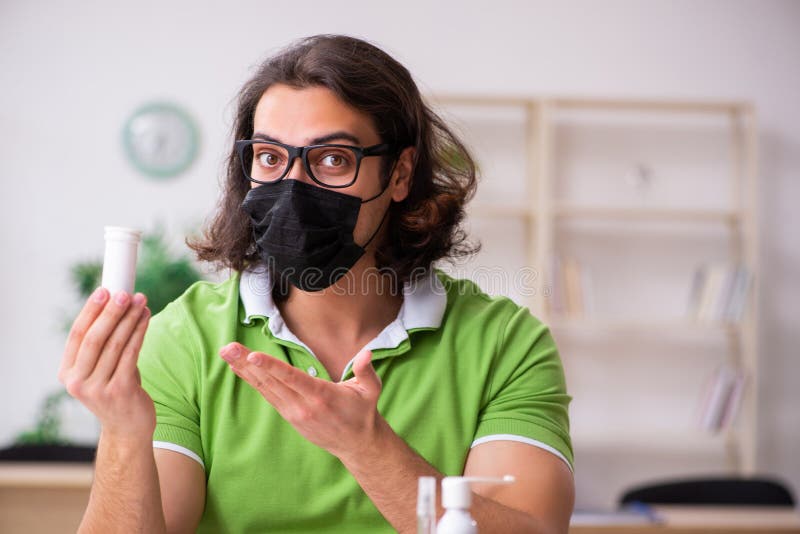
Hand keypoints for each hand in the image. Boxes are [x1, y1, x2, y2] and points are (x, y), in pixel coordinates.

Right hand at [58, 288, 153, 441]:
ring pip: (115, 344)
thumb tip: (116, 304)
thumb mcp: (100, 370)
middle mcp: (77, 382)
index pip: (77, 335)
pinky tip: (146, 317)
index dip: (90, 311)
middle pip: (95, 338)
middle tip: (125, 293)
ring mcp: (98, 389)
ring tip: (141, 301)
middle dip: (111, 312)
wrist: (128, 428)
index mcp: (67, 373)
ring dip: (130, 319)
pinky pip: (131, 354)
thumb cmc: (116, 390)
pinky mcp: (120, 391)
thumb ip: (101, 345)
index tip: (104, 290)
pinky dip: (139, 332)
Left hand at [219, 342, 387, 459]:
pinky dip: (252, 380)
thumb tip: (367, 354)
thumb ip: (366, 371)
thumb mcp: (370, 390)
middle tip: (227, 348)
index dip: (272, 367)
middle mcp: (303, 405)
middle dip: (247, 363)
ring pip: (265, 388)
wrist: (356, 444)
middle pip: (271, 381)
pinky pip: (267, 395)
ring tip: (226, 353)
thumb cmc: (363, 411)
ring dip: (243, 370)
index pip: (292, 378)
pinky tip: (239, 368)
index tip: (253, 356)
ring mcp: (293, 412)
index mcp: (322, 396)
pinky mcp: (289, 415)